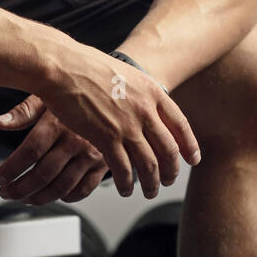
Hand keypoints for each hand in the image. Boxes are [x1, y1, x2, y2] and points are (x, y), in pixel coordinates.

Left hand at [0, 95, 109, 203]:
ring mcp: (91, 154)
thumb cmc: (77, 96)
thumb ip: (23, 111)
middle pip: (43, 174)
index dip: (10, 169)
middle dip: (20, 188)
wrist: (116, 96)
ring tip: (26, 198)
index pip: (30, 152)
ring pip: (61, 186)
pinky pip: (83, 190)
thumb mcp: (50, 96)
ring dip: (39, 198)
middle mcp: (76, 139)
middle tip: (7, 192)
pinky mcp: (103, 165)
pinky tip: (55, 195)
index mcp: (59, 122)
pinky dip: (66, 197)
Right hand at [15, 46, 200, 197]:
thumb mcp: (125, 73)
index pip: (181, 124)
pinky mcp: (106, 138)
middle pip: (168, 149)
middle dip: (171, 170)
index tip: (192, 158)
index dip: (189, 145)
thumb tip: (143, 106)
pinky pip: (123, 169)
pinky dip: (126, 183)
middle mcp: (144, 110)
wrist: (64, 67)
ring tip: (149, 191)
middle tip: (169, 180)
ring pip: (149, 164)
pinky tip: (125, 189)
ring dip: (151, 183)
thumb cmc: (85, 66)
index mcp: (151, 91)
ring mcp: (127, 125)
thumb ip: (138, 92)